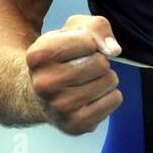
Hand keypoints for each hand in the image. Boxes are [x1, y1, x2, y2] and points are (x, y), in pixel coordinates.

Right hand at [25, 13, 122, 134]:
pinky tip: (93, 96)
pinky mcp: (75, 125)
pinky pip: (114, 99)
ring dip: (105, 77)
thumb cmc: (62, 56)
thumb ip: (97, 27)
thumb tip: (114, 50)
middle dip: (99, 61)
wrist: (42, 95)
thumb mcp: (74, 29)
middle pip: (100, 63)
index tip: (78, 49)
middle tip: (84, 67)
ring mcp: (58, 108)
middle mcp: (43, 84)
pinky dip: (110, 95)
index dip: (90, 42)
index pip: (88, 41)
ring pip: (109, 80)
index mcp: (38, 55)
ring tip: (88, 82)